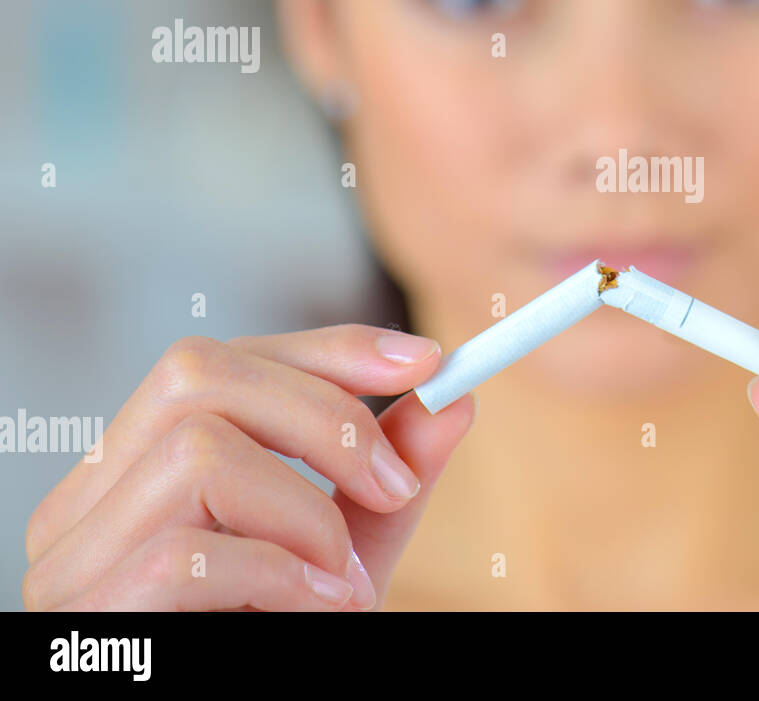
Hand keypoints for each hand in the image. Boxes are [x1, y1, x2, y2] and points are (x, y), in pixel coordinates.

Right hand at [24, 325, 472, 610]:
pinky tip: (316, 611)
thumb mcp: (345, 556)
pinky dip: (279, 576)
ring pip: (197, 452)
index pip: (218, 360)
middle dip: (325, 415)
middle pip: (196, 373)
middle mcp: (84, 504)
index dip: (326, 348)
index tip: (425, 361)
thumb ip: (386, 482)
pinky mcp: (84, 623)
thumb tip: (454, 399)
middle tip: (398, 486)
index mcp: (136, 473)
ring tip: (340, 582)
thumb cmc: (281, 644)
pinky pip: (185, 555)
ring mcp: (70, 562)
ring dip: (306, 514)